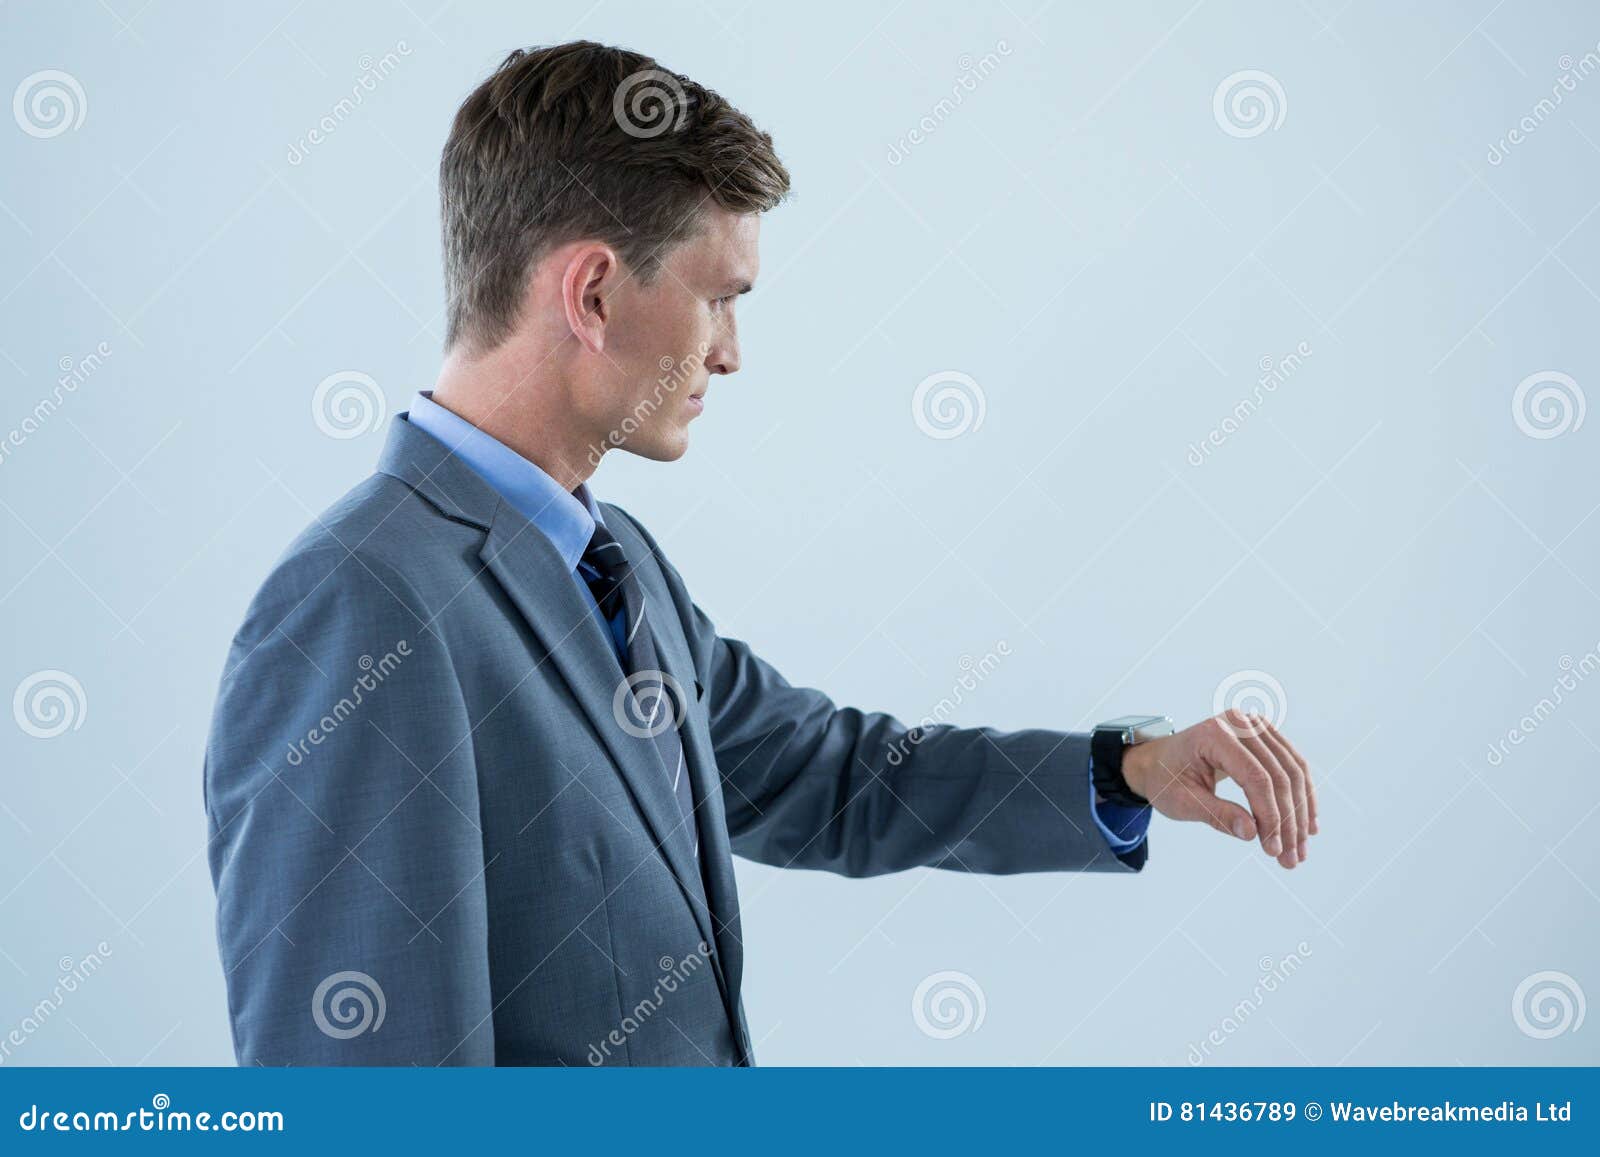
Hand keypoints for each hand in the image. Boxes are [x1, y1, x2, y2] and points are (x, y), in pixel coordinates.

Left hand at [1119, 711, 1316, 869]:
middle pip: (1279, 775)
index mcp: (1215, 734)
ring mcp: (1255, 725)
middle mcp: (1240, 722)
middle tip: (1291, 858)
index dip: (1270, 816)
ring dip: (1300, 814)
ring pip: (1293, 772)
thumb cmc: (1165, 779)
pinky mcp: (1265, 735)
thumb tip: (1252, 834)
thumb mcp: (1183, 802)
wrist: (1158, 760)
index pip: (1255, 778)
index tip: (1273, 850)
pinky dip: (1301, 797)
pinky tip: (1308, 825)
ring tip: (1300, 850)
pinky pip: (1293, 767)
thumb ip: (1217, 815)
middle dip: (1289, 822)